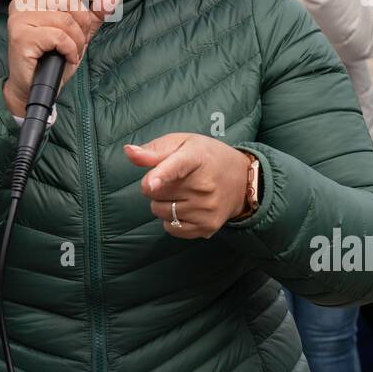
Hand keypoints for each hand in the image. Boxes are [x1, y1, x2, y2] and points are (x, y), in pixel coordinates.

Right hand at [2, 0, 120, 117]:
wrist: (35, 88)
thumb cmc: (53, 57)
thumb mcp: (79, 31)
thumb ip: (95, 12)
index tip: (90, 0)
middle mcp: (22, 3)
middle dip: (82, 21)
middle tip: (79, 40)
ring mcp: (19, 19)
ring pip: (65, 18)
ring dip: (77, 40)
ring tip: (71, 51)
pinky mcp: (21, 37)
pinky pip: (58, 35)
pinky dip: (70, 49)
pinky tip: (66, 58)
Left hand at [125, 134, 252, 238]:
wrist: (243, 181)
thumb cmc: (208, 157)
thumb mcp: (184, 143)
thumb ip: (155, 150)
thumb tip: (129, 151)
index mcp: (197, 158)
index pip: (177, 166)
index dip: (160, 176)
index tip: (150, 184)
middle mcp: (204, 186)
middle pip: (155, 192)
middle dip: (156, 186)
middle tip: (175, 179)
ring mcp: (206, 209)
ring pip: (159, 211)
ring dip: (163, 203)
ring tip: (182, 193)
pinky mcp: (207, 227)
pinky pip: (171, 228)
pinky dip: (171, 219)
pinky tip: (186, 208)